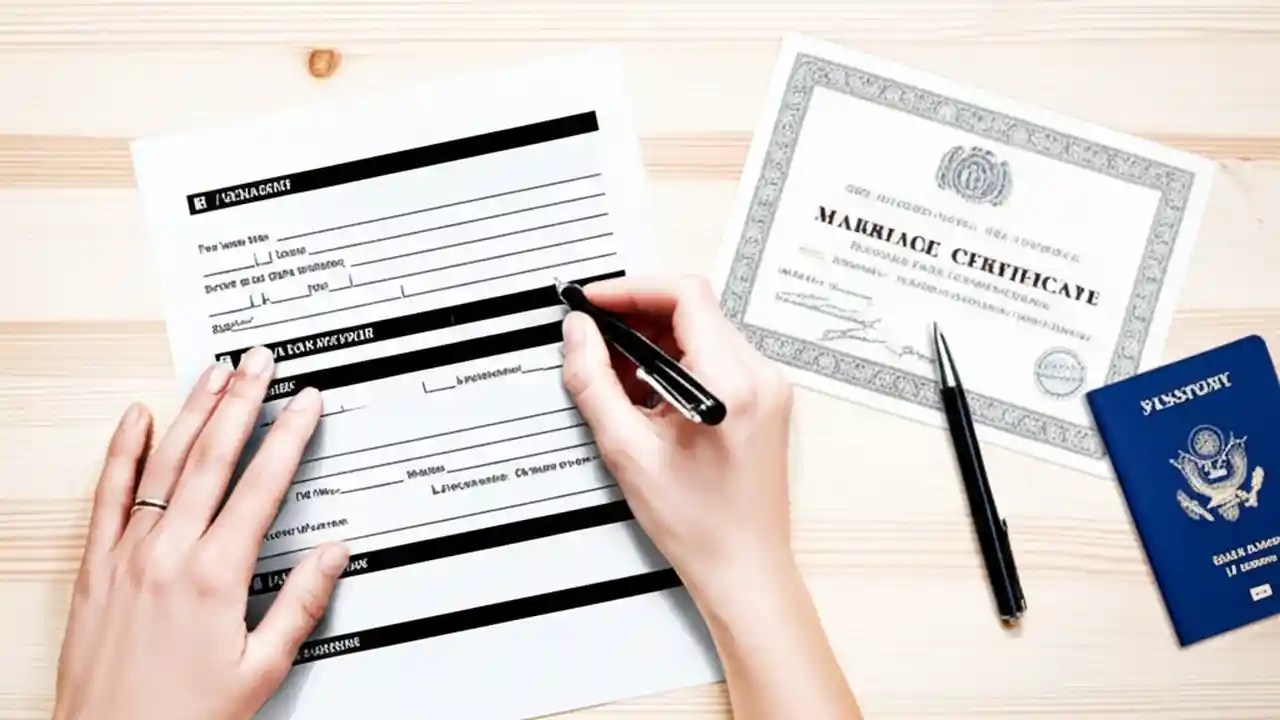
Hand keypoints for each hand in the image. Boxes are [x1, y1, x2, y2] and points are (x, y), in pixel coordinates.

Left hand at [55, 348, 347, 719]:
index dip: (288, 437)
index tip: (304, 404)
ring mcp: (127, 555)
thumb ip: (300, 604)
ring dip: (192, 413)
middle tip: (259, 363)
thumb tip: (333, 556)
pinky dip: (123, 452)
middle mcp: (169, 555)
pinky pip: (108, 494)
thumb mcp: (260, 669)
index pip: (261, 486)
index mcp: (215, 577)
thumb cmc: (182, 717)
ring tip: (214, 374)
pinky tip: (137, 418)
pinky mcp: (95, 566)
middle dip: (241, 402)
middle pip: (212, 458)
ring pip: (164, 464)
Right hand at [562, 277, 860, 719]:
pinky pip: (717, 356)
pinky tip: (646, 389)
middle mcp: (760, 377)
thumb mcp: (628, 451)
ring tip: (616, 369)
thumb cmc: (697, 524)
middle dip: (639, 313)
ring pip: (705, 330)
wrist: (744, 568)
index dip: (631, 289)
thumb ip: (595, 382)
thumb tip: (578, 334)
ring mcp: (769, 388)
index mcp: (731, 385)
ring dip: (656, 337)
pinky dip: (677, 359)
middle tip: (595, 334)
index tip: (594, 302)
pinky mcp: (766, 400)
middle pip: (695, 308)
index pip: (685, 296)